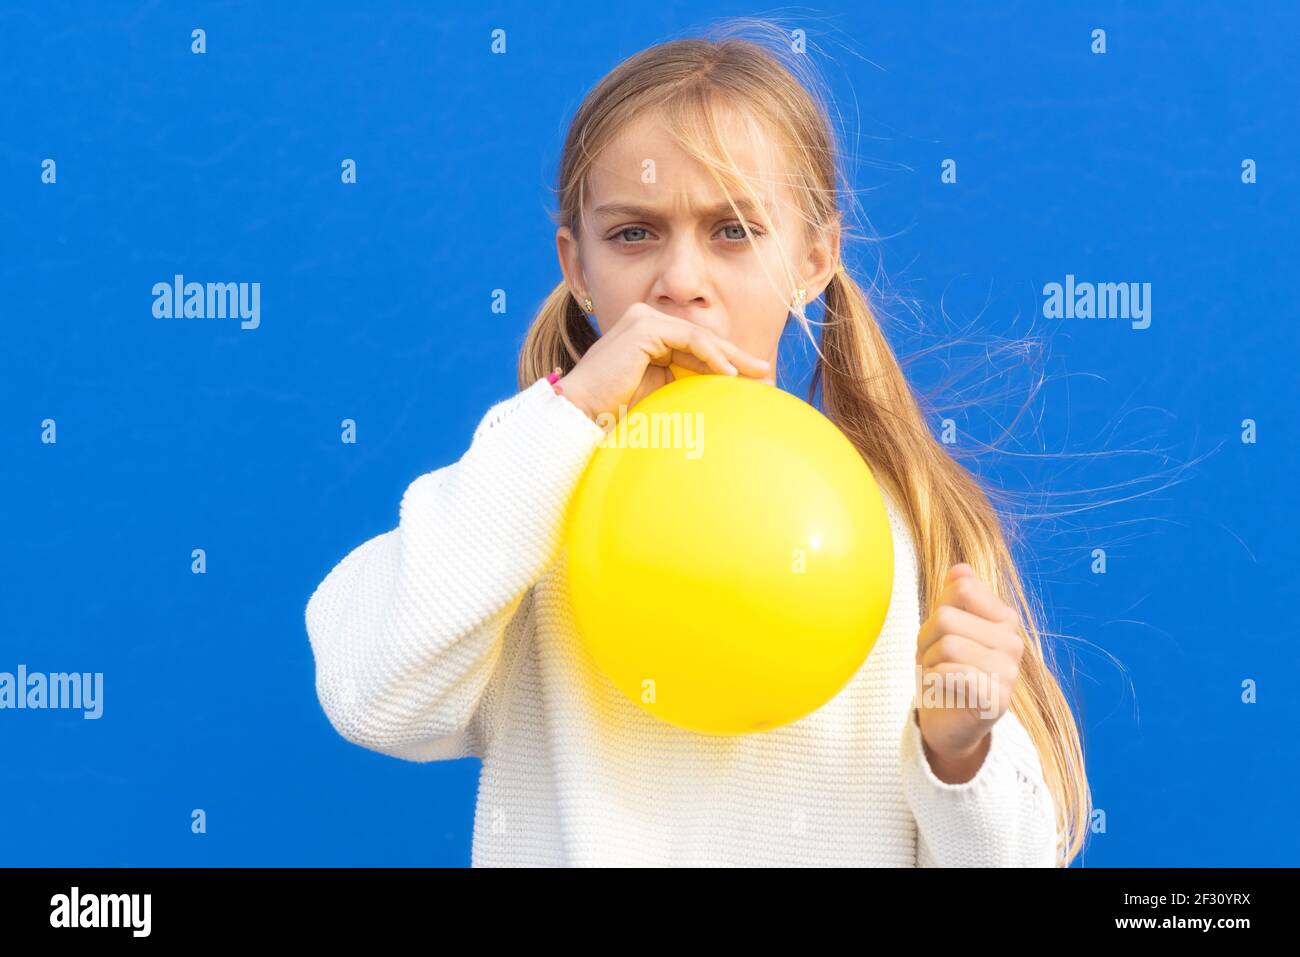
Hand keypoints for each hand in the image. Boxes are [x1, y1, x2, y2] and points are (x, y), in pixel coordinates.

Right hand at [555, 303, 771, 422]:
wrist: (582, 413)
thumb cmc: (616, 410)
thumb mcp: (660, 392)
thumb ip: (685, 381)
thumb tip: (722, 389)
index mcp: (648, 333)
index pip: (695, 344)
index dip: (726, 361)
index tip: (754, 379)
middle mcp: (645, 319)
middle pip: (700, 337)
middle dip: (736, 356)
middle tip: (765, 373)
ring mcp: (644, 319)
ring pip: (699, 336)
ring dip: (730, 357)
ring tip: (755, 374)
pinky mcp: (643, 328)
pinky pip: (689, 339)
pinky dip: (712, 356)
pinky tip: (731, 374)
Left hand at [914, 563, 1024, 782]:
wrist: (947, 721)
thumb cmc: (945, 669)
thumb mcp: (945, 626)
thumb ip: (955, 595)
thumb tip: (961, 568)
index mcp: (1004, 618)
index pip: (961, 588)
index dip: (936, 610)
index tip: (938, 635)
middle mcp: (1013, 642)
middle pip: (946, 616)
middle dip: (925, 639)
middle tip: (933, 661)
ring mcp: (1010, 671)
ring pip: (946, 644)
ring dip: (929, 662)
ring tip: (938, 675)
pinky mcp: (998, 699)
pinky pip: (953, 673)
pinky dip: (935, 679)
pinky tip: (943, 689)